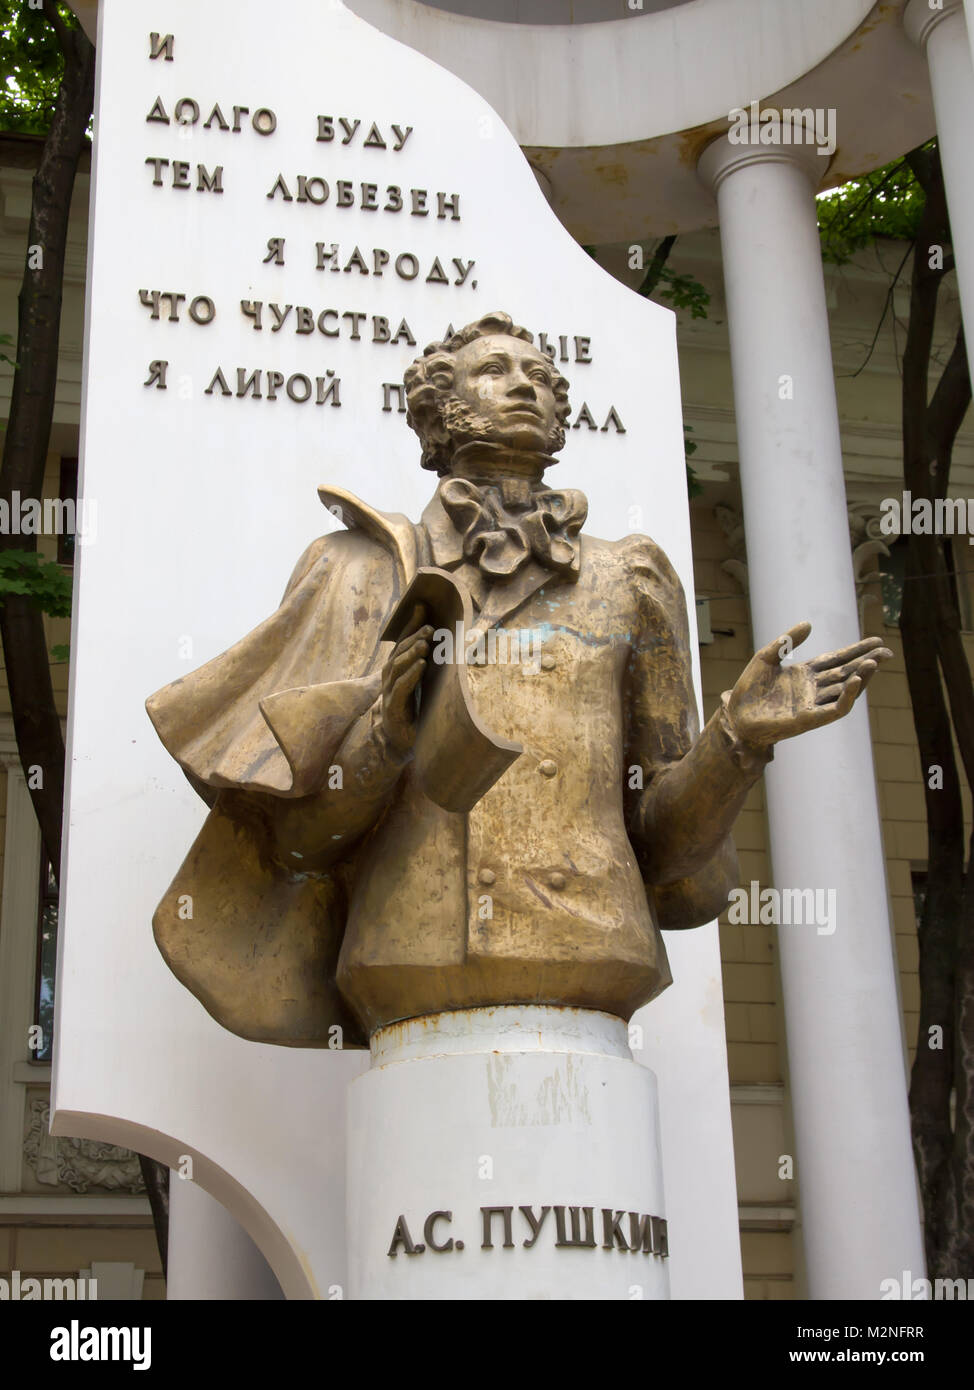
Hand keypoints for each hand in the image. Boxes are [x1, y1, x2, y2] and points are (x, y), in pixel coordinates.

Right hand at [379, 605, 431, 754]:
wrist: (400, 742)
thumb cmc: (413, 710)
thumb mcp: (421, 683)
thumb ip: (428, 663)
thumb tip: (448, 643)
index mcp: (396, 669)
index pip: (402, 642)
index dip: (411, 624)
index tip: (423, 606)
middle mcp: (389, 677)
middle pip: (399, 652)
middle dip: (414, 637)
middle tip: (430, 627)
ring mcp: (388, 692)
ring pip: (397, 667)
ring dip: (412, 653)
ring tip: (426, 643)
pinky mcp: (393, 707)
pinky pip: (400, 687)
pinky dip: (411, 675)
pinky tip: (422, 666)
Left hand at [724, 620, 892, 748]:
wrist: (736, 715)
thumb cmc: (748, 689)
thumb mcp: (766, 657)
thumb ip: (787, 641)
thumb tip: (810, 623)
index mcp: (805, 674)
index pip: (837, 660)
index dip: (856, 650)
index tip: (875, 641)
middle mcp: (813, 689)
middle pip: (846, 673)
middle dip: (867, 662)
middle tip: (887, 652)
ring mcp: (813, 704)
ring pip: (845, 690)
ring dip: (861, 677)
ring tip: (874, 662)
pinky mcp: (810, 719)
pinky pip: (835, 709)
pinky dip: (847, 695)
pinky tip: (855, 680)